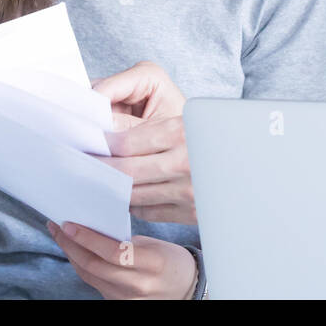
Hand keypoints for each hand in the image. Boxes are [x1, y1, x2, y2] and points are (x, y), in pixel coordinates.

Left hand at [46, 221, 197, 299]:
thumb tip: (94, 230)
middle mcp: (138, 284)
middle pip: (94, 266)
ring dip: (71, 255)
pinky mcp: (119, 304)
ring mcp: (127, 298)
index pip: (113, 251)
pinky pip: (94, 284)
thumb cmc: (172, 261)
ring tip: (61, 237)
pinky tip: (76, 253)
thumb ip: (126, 241)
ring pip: (89, 276)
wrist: (186, 289)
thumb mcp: (155, 244)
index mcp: (152, 263)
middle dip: (70, 245)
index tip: (69, 224)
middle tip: (57, 227)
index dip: (87, 238)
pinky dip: (83, 267)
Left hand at [93, 61, 194, 223]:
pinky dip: (131, 203)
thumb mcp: (181, 113)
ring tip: (93, 181)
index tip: (84, 145)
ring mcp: (189, 191)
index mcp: (182, 131)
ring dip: (111, 188)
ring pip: (133, 195)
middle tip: (78, 167)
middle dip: (99, 170)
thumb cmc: (208, 131)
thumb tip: (101, 134)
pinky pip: (148, 211)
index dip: (101, 146)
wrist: (248, 160)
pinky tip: (122, 194)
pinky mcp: (192, 212)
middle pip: (125, 172)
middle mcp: (186, 163)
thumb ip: (143, 123)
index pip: (125, 143)